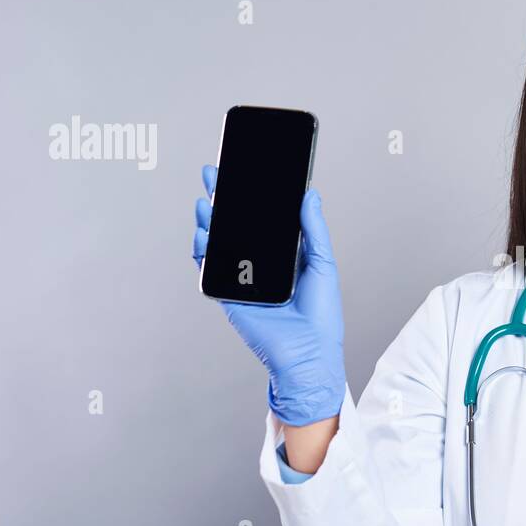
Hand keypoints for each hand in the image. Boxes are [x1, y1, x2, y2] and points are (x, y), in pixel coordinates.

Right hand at [194, 164, 345, 425]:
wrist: (310, 354)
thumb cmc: (321, 316)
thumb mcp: (323, 263)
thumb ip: (314, 229)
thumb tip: (310, 194)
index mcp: (284, 255)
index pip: (263, 220)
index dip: (252, 197)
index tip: (244, 171)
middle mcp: (261, 265)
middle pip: (237, 226)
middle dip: (223, 200)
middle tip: (214, 173)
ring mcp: (243, 280)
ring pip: (219, 244)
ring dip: (209, 220)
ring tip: (205, 198)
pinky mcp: (230, 295)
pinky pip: (210, 269)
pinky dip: (203, 250)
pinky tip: (202, 231)